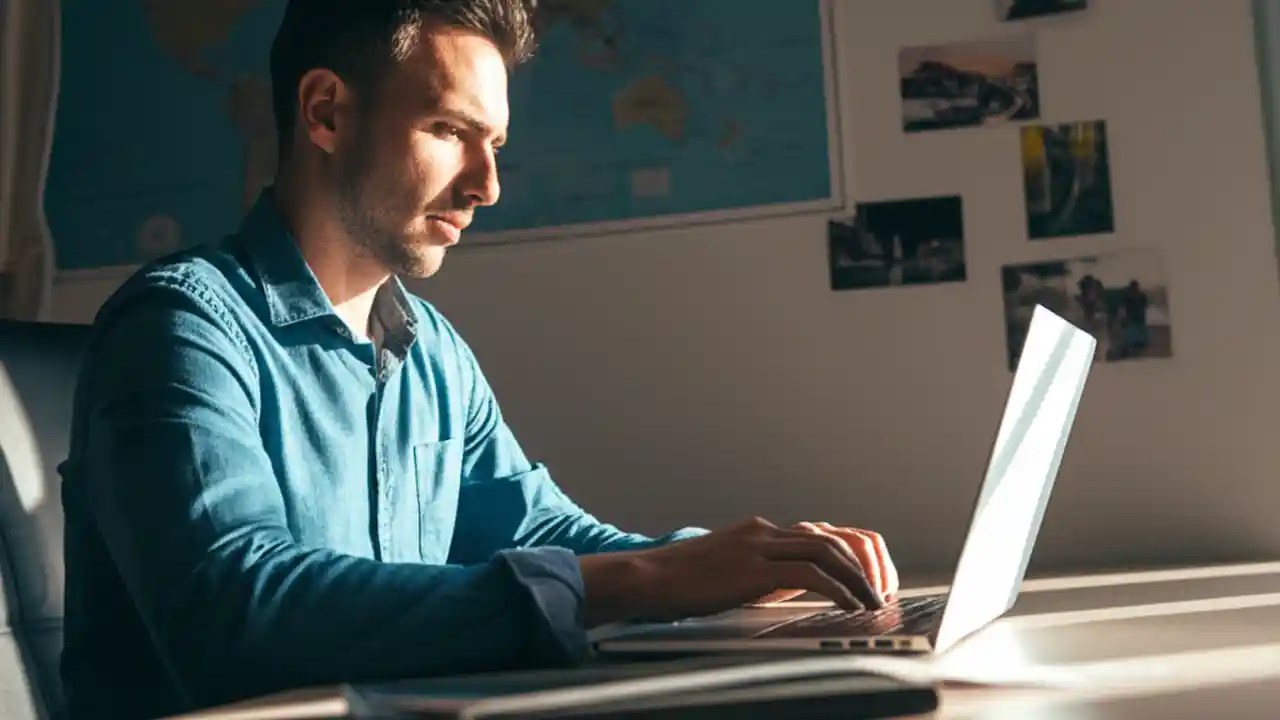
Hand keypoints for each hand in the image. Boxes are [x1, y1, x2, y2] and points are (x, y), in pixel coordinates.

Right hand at [579, 516, 887, 626]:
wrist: (648, 578)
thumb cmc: (682, 581)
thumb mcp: (731, 571)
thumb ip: (764, 573)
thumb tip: (800, 589)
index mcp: (761, 531)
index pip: (824, 532)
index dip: (855, 553)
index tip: (870, 579)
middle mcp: (765, 531)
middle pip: (834, 537)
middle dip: (866, 564)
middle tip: (881, 591)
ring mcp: (759, 546)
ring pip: (828, 551)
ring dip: (858, 578)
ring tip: (873, 601)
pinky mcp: (754, 568)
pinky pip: (810, 575)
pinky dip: (837, 589)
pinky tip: (848, 606)